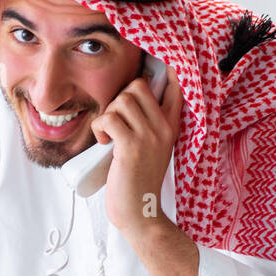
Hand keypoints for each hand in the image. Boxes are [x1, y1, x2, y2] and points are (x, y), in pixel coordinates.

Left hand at [92, 64, 182, 236]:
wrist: (140, 215)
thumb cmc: (137, 182)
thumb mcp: (151, 149)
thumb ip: (146, 125)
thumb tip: (127, 98)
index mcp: (171, 126)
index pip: (175, 84)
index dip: (164, 67)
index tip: (153, 60)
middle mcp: (164, 128)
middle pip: (138, 86)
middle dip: (118, 99)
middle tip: (115, 123)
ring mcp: (149, 136)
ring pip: (122, 100)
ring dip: (107, 115)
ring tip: (109, 137)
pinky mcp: (131, 147)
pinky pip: (109, 118)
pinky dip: (99, 128)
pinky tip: (104, 143)